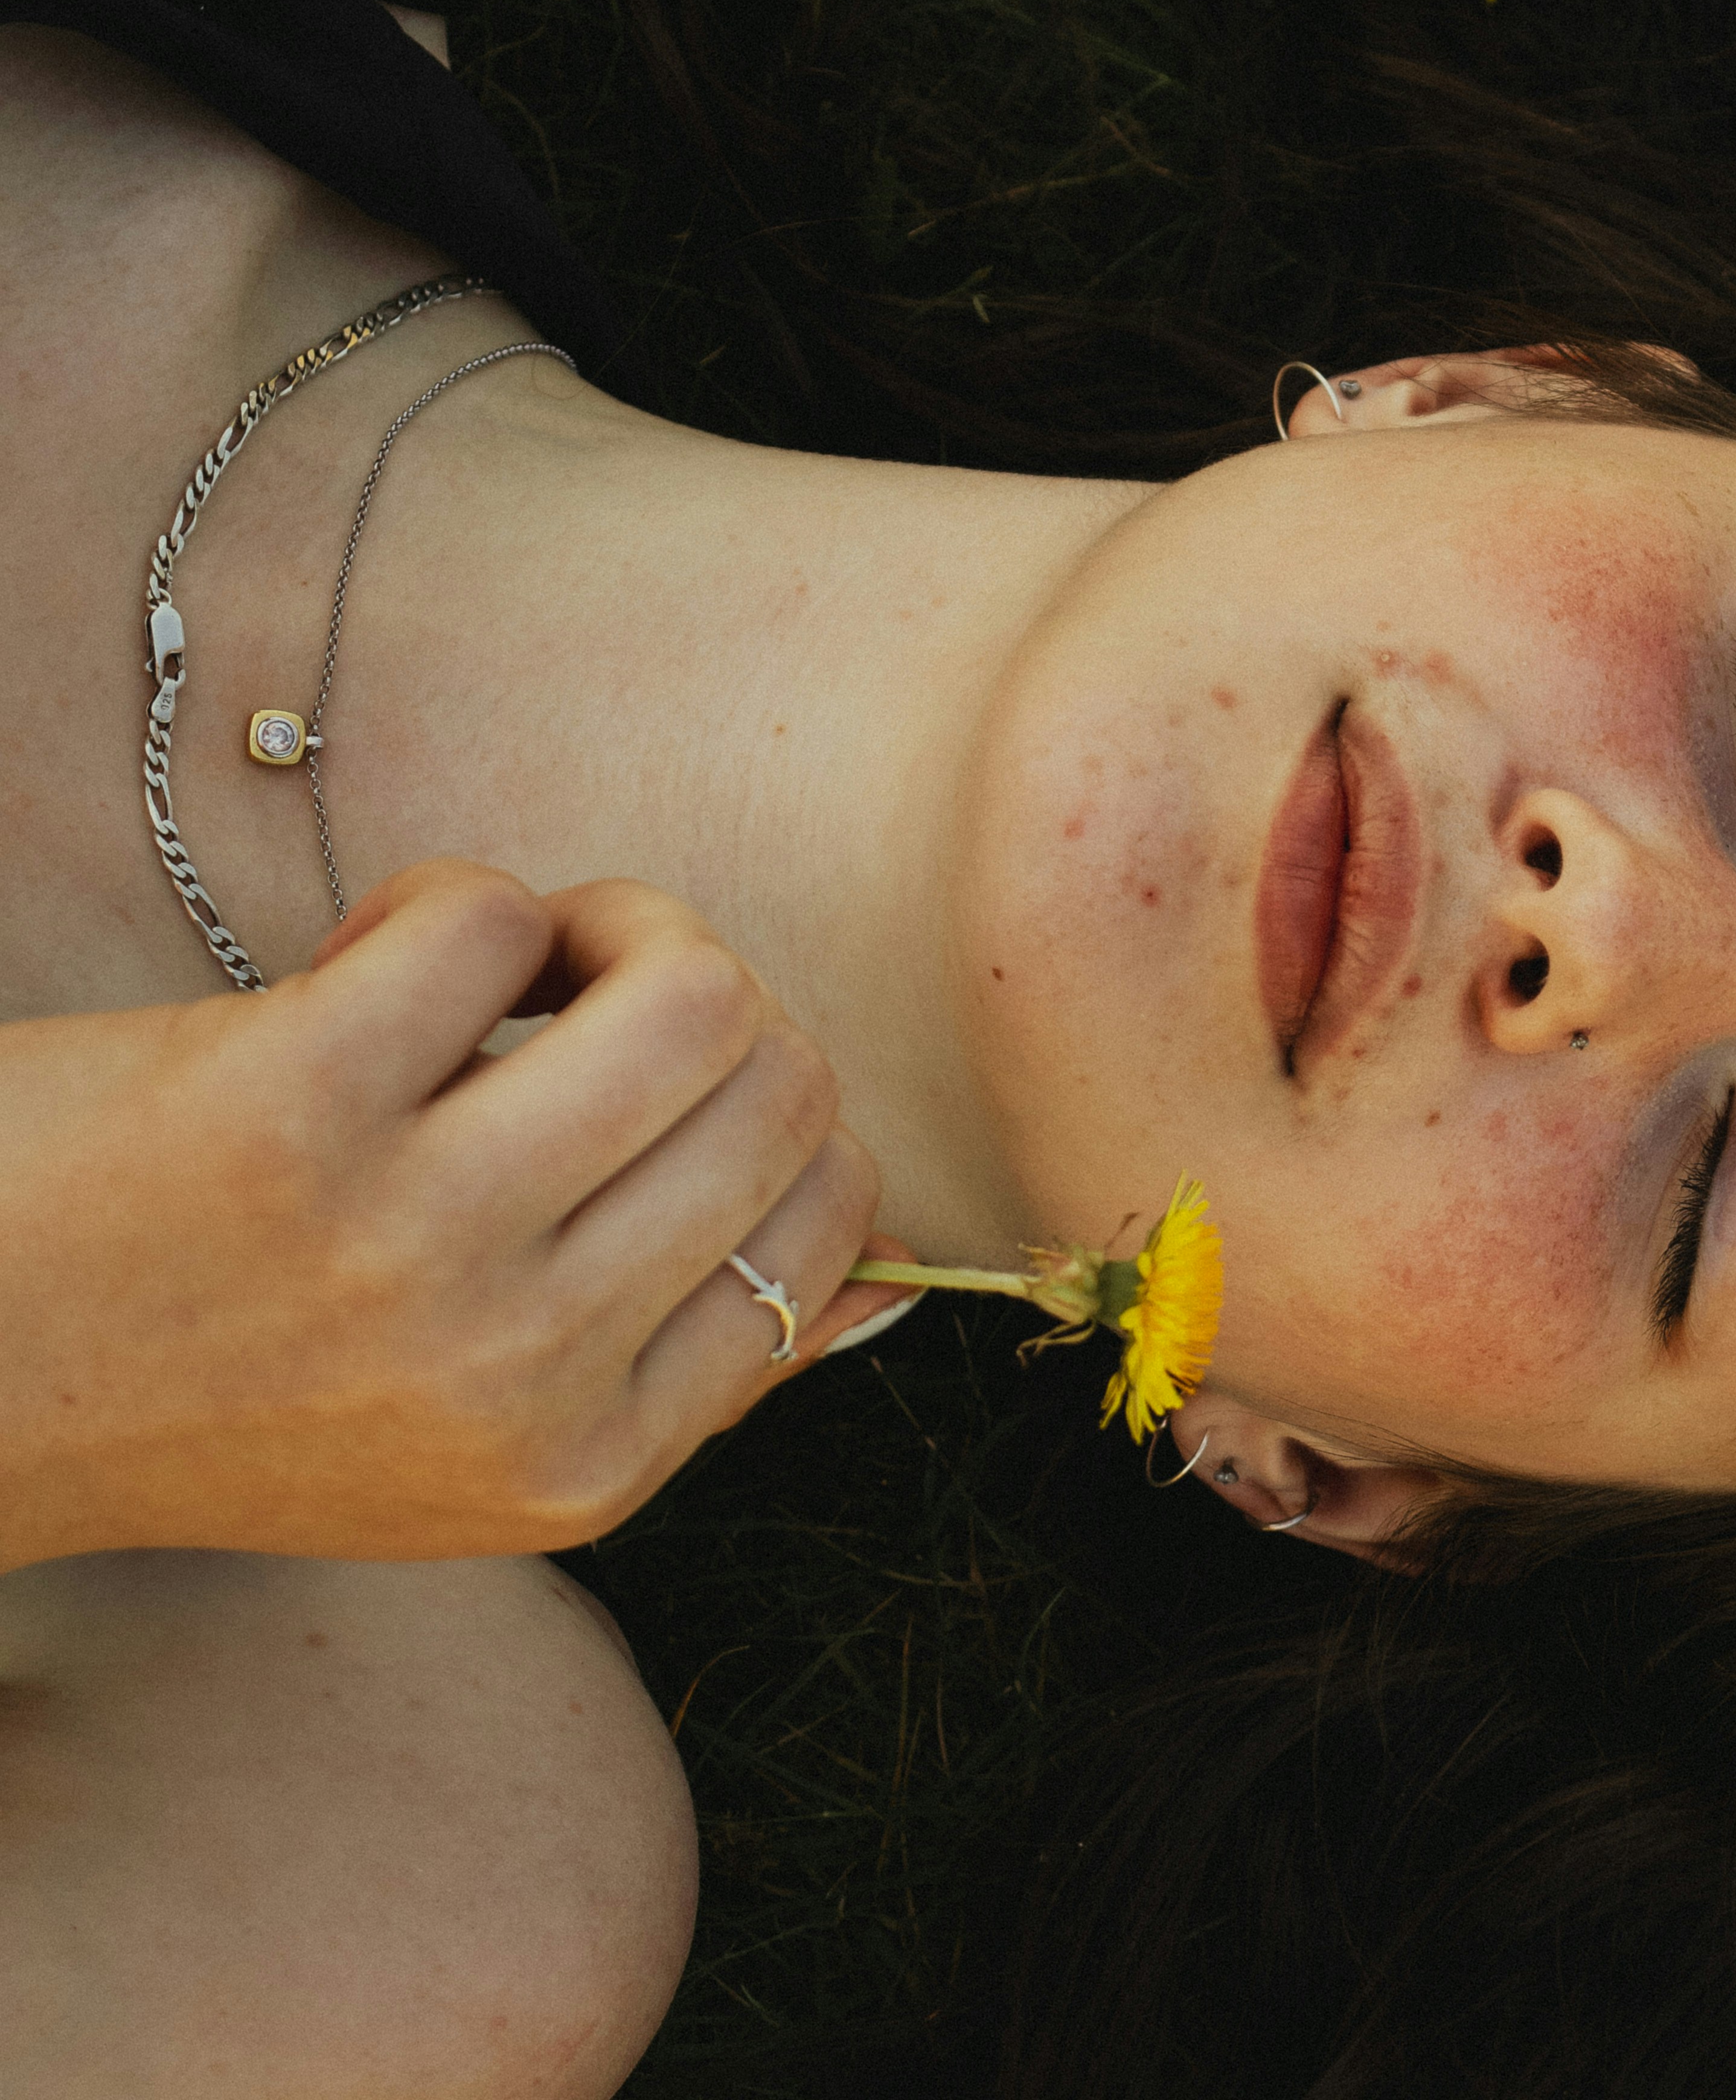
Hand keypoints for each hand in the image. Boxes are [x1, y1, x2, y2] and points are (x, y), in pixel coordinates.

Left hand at [0, 860, 912, 1568]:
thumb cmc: (209, 1390)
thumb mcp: (468, 1453)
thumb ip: (671, 1367)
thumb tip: (892, 1268)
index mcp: (584, 1465)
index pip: (827, 1227)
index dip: (779, 1112)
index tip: (674, 1088)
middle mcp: (523, 1367)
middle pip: (784, 1088)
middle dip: (712, 1002)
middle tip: (594, 998)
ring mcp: (418, 1239)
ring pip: (690, 991)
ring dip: (619, 927)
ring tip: (526, 957)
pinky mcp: (298, 1103)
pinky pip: (495, 917)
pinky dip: (456, 904)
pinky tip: (377, 954)